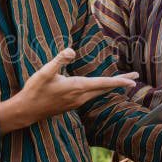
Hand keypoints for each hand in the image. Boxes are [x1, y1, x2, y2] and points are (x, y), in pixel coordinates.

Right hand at [0, 48, 137, 133]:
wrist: (27, 110)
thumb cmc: (35, 90)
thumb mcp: (44, 72)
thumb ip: (58, 60)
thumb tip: (72, 51)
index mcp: (77, 87)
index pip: (103, 83)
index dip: (119, 81)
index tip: (133, 81)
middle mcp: (80, 97)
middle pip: (105, 88)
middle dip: (120, 82)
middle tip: (135, 76)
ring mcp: (77, 102)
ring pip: (99, 93)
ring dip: (111, 85)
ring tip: (122, 80)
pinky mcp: (72, 104)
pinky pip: (92, 95)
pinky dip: (100, 89)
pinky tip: (100, 86)